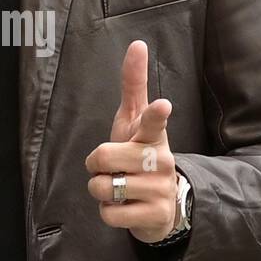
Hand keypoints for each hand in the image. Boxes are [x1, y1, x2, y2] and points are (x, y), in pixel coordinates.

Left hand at [84, 40, 177, 243]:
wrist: (164, 204)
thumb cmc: (140, 153)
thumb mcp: (134, 121)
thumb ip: (134, 85)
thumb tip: (137, 43)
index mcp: (153, 135)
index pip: (154, 120)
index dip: (155, 113)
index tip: (163, 105)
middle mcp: (161, 160)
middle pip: (104, 156)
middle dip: (96, 165)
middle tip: (113, 168)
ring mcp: (160, 189)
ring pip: (103, 187)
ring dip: (102, 190)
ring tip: (121, 188)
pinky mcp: (154, 216)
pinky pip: (109, 213)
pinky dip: (109, 212)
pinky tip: (126, 207)